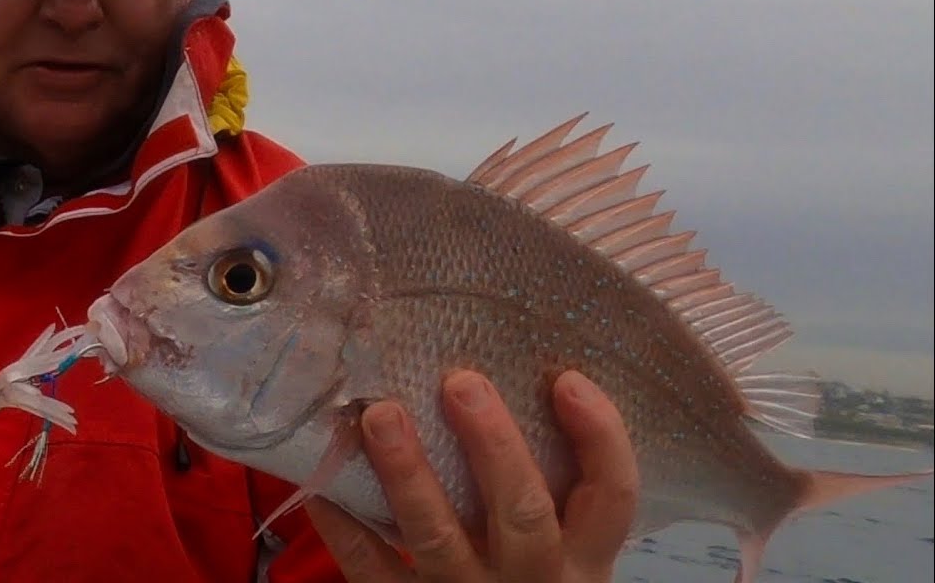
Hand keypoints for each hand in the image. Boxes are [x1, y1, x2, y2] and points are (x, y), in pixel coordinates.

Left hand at [307, 369, 638, 581]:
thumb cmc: (521, 575)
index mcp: (582, 556)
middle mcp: (534, 579)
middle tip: (460, 382)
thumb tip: (501, 375)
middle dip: (493, 444)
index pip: (612, 494)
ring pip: (438, 538)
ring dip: (407, 472)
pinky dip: (345, 526)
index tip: (566, 380)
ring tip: (379, 416)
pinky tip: (325, 483)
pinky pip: (373, 569)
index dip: (598, 436)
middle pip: (524, 511)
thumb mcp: (555, 541)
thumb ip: (543, 481)